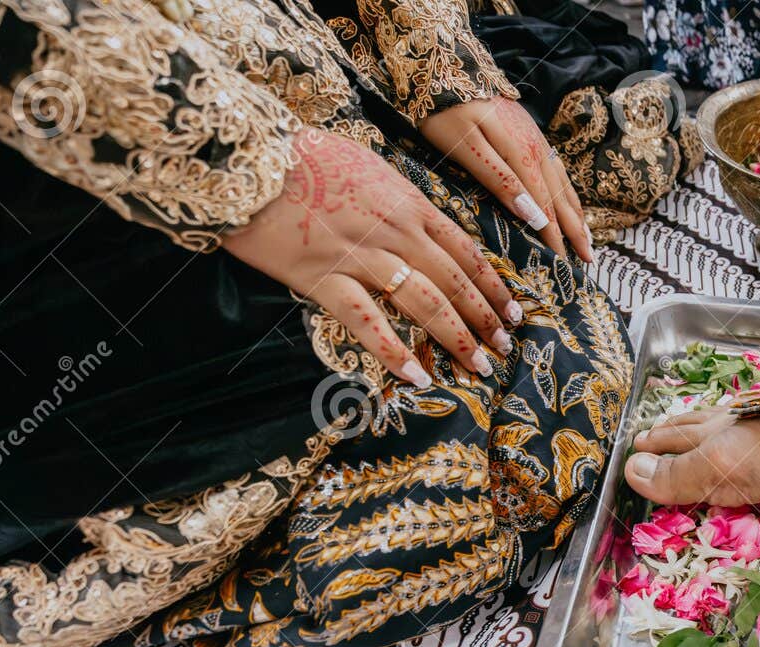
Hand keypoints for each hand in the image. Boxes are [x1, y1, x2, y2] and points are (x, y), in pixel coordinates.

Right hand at [222, 129, 520, 386]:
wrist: (245, 156)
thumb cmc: (301, 156)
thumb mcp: (365, 166)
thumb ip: (396, 198)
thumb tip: (418, 218)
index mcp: (408, 204)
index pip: (466, 251)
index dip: (494, 286)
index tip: (514, 312)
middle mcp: (396, 233)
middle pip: (455, 282)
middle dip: (487, 319)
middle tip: (507, 348)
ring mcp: (362, 257)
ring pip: (426, 304)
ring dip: (459, 339)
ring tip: (480, 367)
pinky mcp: (324, 278)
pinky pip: (369, 323)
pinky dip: (396, 354)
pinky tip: (419, 379)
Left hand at [419, 96, 593, 262]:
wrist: (445, 66)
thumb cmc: (446, 112)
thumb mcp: (466, 149)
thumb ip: (500, 180)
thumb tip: (532, 214)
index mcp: (521, 157)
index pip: (543, 207)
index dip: (555, 237)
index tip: (564, 263)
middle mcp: (535, 150)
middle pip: (560, 199)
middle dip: (575, 231)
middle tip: (589, 261)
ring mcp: (535, 141)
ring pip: (563, 185)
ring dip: (577, 213)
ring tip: (588, 237)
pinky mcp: (530, 134)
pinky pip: (557, 170)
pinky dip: (568, 192)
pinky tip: (570, 201)